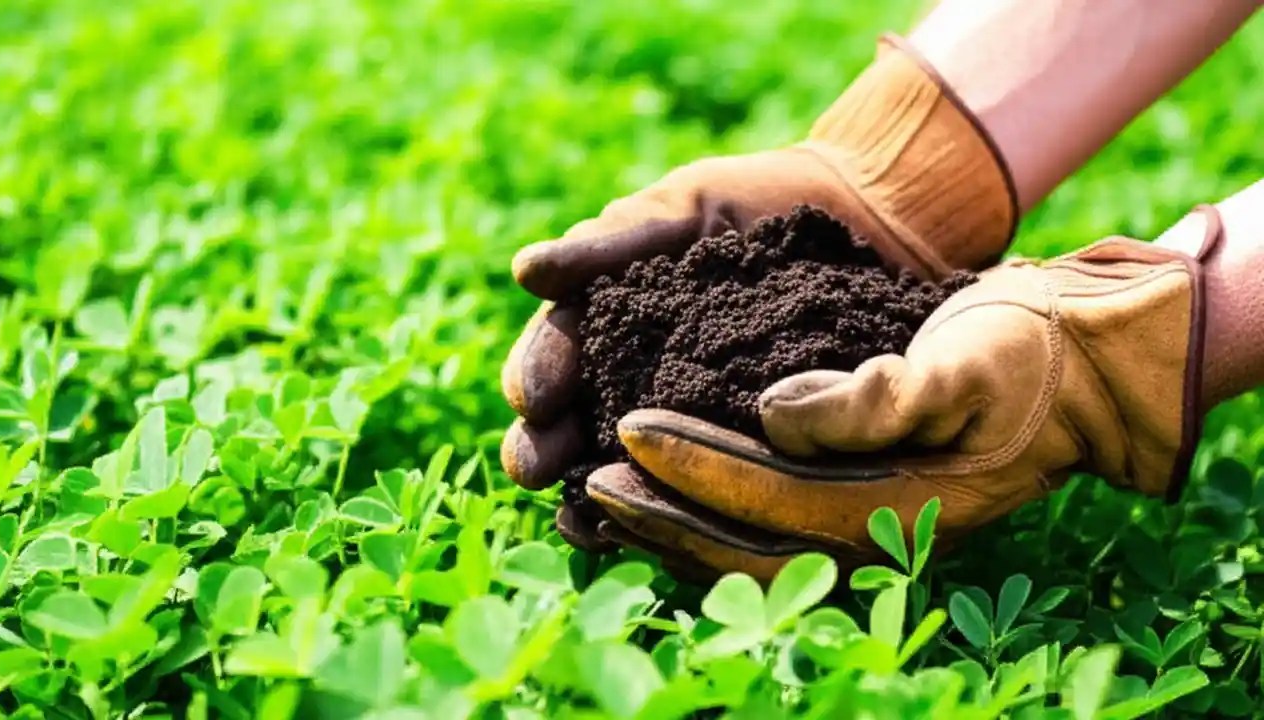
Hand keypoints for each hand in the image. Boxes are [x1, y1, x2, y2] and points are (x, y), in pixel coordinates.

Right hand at [499, 36, 1017, 547]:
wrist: (861, 217)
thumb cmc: (757, 204)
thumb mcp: (679, 211)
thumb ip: (607, 243)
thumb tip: (524, 269)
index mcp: (606, 324)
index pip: (553, 355)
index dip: (535, 376)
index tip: (532, 397)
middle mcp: (634, 379)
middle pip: (574, 425)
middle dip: (546, 450)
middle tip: (534, 468)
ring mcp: (687, 419)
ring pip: (627, 468)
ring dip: (598, 496)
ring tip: (583, 520)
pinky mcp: (746, 448)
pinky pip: (704, 486)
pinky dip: (678, 510)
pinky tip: (665, 528)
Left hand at [585, 205, 1223, 580]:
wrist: (1075, 365)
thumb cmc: (1025, 358)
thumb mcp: (967, 366)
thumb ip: (879, 400)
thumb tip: (776, 417)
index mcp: (898, 508)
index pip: (772, 500)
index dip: (696, 469)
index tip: (628, 430)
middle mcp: (872, 534)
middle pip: (744, 546)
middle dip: (664, 516)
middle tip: (589, 481)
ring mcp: (859, 525)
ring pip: (743, 547)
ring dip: (671, 524)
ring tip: (600, 490)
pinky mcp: (848, 500)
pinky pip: (759, 523)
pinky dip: (701, 513)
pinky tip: (654, 490)